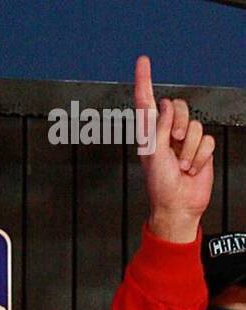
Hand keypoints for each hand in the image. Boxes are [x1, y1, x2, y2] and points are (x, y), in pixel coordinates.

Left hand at [136, 55, 213, 241]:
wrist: (178, 207)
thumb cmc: (161, 186)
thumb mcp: (154, 155)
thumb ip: (160, 128)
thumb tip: (167, 106)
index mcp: (150, 134)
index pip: (147, 102)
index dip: (145, 81)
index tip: (143, 61)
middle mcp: (167, 133)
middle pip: (179, 107)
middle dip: (179, 125)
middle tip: (174, 144)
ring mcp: (185, 141)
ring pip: (195, 125)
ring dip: (189, 149)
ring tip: (181, 165)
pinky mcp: (200, 149)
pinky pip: (206, 140)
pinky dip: (200, 156)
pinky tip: (192, 168)